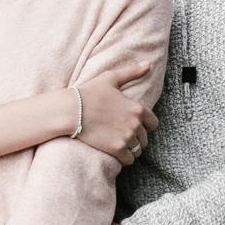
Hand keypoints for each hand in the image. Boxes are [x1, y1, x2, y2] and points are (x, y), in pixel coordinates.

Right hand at [70, 51, 158, 170]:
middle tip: (123, 135)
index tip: (136, 126)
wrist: (71, 111)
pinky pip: (129, 159)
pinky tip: (116, 152)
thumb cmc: (89, 92)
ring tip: (119, 144)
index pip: (154, 124)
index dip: (146, 126)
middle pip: (145, 139)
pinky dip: (124, 158)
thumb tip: (148, 64)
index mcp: (137, 108)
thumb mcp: (111, 78)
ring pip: (137, 150)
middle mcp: (135, 124)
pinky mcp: (116, 149)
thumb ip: (132, 72)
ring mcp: (126, 138)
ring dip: (131, 149)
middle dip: (136, 138)